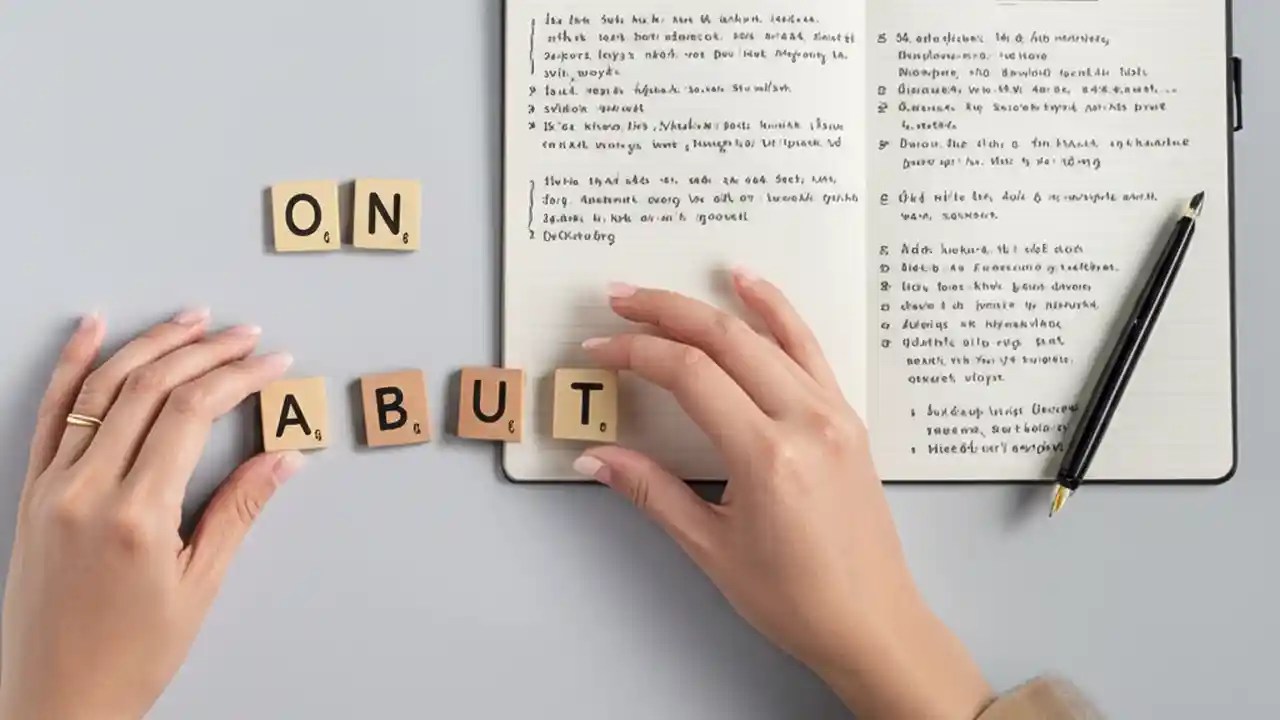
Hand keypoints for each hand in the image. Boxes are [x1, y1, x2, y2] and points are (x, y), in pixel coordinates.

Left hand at [1, 310, 301, 719]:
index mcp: (135, 516)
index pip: (191, 414)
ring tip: (189, 322)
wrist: (53, 700)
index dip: (238, 377)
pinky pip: (50, 412)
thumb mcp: (198, 585)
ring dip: (149, 345)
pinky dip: (72, 365)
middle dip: (204, 352)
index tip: (270, 361)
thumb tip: (282, 459)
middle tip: (244, 336)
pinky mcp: (32, 492)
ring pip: (100, 388)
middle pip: (149, 389)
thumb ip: (238, 511)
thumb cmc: (128, 655)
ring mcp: (51, 487)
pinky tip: (92, 331)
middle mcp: (85, 491)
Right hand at [575, 270, 992, 719]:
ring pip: (766, 336)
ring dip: (710, 306)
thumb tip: (596, 458)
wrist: (873, 623)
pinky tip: (751, 285)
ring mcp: (832, 415)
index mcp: (768, 457)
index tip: (600, 350)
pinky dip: (777, 311)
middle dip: (665, 313)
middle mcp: (805, 422)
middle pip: (725, 340)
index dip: (636, 354)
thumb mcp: (712, 549)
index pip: (691, 376)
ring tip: (664, 292)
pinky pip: (808, 349)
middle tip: (619, 301)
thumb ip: (652, 492)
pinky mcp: (846, 418)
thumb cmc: (797, 600)